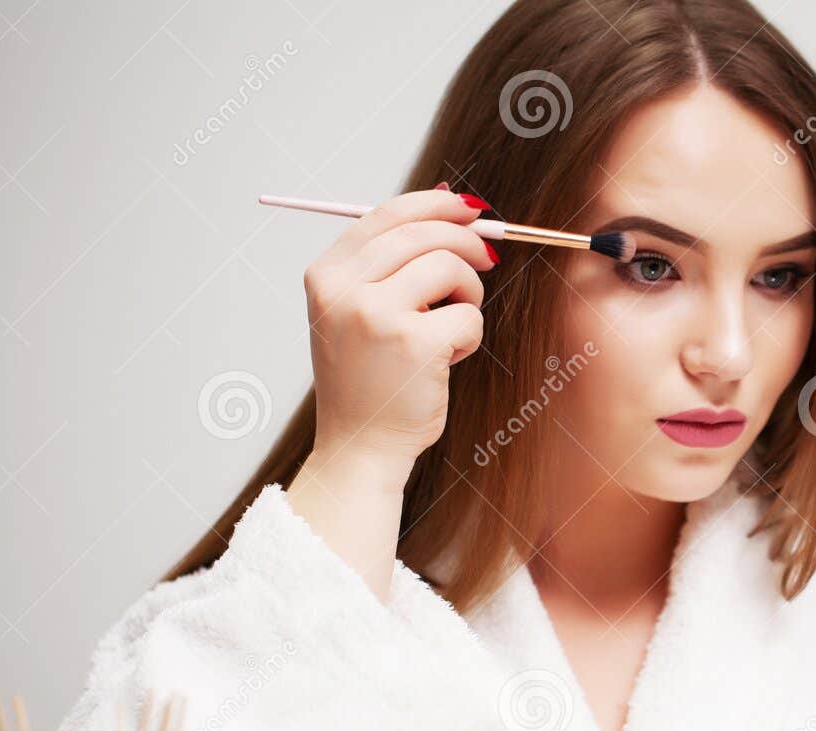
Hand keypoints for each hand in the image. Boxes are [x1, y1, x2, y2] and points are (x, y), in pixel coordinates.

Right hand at [301, 184, 497, 478]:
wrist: (361, 445)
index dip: (435, 204)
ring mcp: (376, 316)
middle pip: (422, 233)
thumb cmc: (369, 378)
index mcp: (326, 275)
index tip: (469, 209)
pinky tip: (449, 357)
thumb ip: (391, 260)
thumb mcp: (358, 310)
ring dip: (469, 292)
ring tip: (455, 324)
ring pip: (450, 267)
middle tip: (488, 260)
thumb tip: (450, 200)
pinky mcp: (414, 344)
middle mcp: (344, 290)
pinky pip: (468, 314)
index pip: (385, 215)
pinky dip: (470, 334)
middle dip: (467, 241)